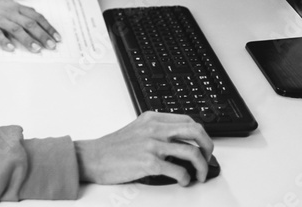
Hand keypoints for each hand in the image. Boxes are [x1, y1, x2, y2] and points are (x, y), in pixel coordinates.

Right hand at [0, 0, 60, 52]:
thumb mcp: (7, 4)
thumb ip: (20, 10)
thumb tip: (35, 18)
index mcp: (16, 7)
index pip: (37, 16)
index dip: (48, 27)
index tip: (57, 37)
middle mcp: (10, 12)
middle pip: (30, 24)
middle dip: (43, 35)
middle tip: (52, 46)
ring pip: (16, 29)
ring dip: (28, 40)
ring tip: (37, 49)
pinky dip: (4, 42)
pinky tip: (11, 49)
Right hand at [74, 111, 214, 185]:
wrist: (93, 157)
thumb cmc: (113, 148)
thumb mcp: (137, 130)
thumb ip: (157, 132)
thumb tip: (180, 144)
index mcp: (152, 119)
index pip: (188, 121)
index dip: (201, 134)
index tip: (203, 145)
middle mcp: (154, 129)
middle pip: (195, 131)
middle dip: (208, 147)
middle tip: (208, 158)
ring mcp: (152, 145)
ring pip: (191, 152)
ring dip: (202, 166)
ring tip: (199, 175)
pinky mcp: (149, 162)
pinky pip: (179, 170)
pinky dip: (186, 178)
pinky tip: (182, 181)